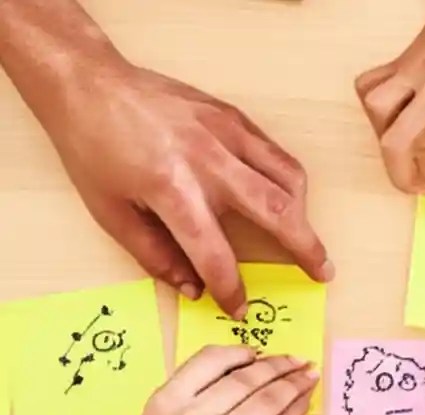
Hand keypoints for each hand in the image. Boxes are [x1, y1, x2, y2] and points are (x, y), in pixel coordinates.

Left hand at [46, 57, 330, 316]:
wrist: (90, 86)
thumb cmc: (93, 150)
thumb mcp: (110, 213)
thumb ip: (155, 254)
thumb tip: (193, 287)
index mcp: (170, 189)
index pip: (214, 252)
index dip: (230, 288)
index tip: (238, 308)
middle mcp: (207, 160)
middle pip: (276, 210)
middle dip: (305, 247)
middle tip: (323, 271)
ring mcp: (226, 133)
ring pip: (288, 177)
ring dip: (303, 212)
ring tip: (303, 234)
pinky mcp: (233, 117)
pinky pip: (276, 154)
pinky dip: (288, 181)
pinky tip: (284, 198)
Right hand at [114, 347, 316, 414]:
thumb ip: (186, 408)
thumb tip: (233, 382)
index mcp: (164, 406)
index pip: (209, 360)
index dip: (238, 352)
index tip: (256, 352)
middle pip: (245, 377)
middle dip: (276, 364)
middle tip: (295, 359)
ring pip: (269, 399)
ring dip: (294, 381)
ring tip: (308, 374)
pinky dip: (295, 410)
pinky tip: (303, 400)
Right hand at [354, 0, 424, 209]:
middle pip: (398, 140)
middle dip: (403, 177)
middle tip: (424, 188)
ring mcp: (416, 71)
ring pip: (378, 112)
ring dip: (386, 143)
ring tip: (406, 156)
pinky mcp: (400, 61)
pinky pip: (370, 87)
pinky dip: (373, 110)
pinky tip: (393, 121)